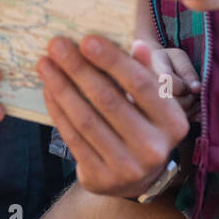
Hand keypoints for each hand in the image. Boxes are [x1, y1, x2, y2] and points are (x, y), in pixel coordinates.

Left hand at [37, 34, 189, 197]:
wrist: (137, 179)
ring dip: (62, 87)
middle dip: (79, 69)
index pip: (140, 84)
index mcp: (172, 122)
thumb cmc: (144, 126)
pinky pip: (73, 138)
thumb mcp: (154, 102)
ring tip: (46, 64)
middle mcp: (153, 148)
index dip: (112, 61)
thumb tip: (136, 44)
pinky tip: (49, 90)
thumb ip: (145, 73)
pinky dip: (58, 111)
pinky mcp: (100, 179)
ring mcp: (127, 168)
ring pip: (86, 120)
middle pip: (108, 100)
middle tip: (56, 45)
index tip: (86, 39)